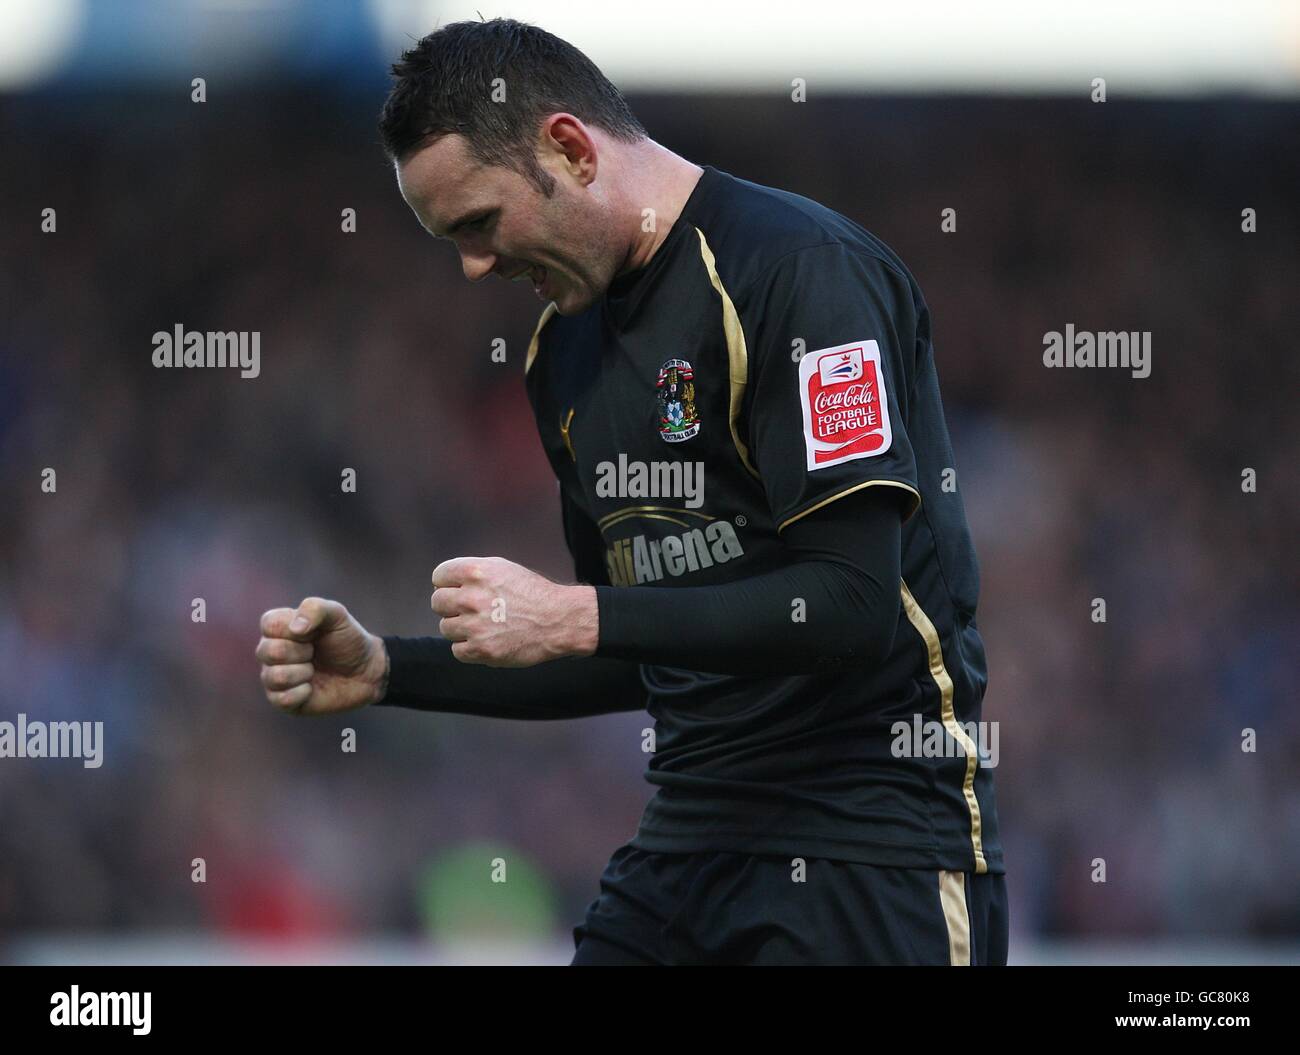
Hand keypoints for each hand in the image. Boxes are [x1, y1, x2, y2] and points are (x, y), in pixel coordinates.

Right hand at [256, 597, 387, 715]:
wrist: (365, 671)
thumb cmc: (347, 640)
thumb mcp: (337, 615)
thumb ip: (315, 608)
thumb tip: (296, 628)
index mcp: (279, 628)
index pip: (269, 624)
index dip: (294, 630)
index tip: (313, 632)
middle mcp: (271, 651)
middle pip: (268, 651)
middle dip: (301, 652)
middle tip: (315, 652)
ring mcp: (274, 677)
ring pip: (274, 677)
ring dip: (303, 673)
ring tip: (314, 670)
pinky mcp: (282, 701)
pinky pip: (282, 699)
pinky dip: (303, 693)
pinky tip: (312, 688)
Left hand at [431, 556, 596, 666]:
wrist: (558, 620)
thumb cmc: (532, 593)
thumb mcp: (502, 569)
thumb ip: (471, 572)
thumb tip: (443, 584)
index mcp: (476, 572)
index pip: (439, 577)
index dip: (448, 584)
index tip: (459, 590)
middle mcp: (471, 597)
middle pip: (437, 602)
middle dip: (451, 606)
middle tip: (472, 610)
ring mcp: (475, 625)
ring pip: (445, 627)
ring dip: (461, 628)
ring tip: (484, 626)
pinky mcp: (481, 650)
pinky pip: (457, 650)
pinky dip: (469, 648)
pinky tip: (487, 640)